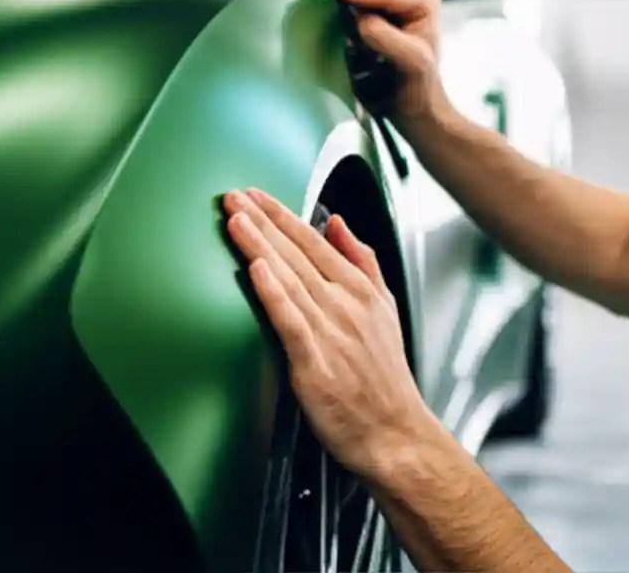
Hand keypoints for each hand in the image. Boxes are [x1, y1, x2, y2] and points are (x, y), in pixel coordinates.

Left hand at [222, 187, 445, 479]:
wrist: (395, 433)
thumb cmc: (385, 379)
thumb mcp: (385, 309)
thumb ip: (361, 262)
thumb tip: (339, 224)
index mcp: (358, 290)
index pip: (313, 241)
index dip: (280, 215)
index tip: (254, 194)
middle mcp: (344, 304)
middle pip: (296, 253)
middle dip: (262, 221)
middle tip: (234, 195)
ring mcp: (329, 331)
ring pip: (288, 278)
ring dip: (260, 246)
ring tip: (236, 219)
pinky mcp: (314, 361)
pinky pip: (290, 320)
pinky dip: (274, 292)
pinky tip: (257, 269)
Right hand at [333, 0, 452, 125]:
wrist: (415, 106)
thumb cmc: (416, 88)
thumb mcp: (409, 62)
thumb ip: (385, 37)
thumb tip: (360, 19)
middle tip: (327, 9)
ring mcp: (393, 1)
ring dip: (344, 0)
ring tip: (332, 19)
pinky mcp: (378, 12)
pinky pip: (354, 1)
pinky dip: (343, 9)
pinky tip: (338, 24)